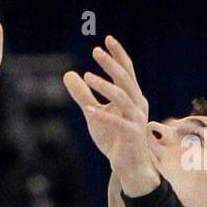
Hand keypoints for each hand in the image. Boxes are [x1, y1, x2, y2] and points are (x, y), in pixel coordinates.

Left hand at [63, 35, 158, 196]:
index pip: (127, 71)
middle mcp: (138, 105)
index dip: (118, 55)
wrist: (129, 167)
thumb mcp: (94, 113)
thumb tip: (68, 73)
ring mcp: (136, 120)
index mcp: (133, 97)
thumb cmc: (114, 139)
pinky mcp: (132, 135)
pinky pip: (118, 122)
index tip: (108, 39)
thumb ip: (83, 94)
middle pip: (126, 79)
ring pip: (123, 97)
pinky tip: (89, 110)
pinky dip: (103, 115)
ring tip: (87, 76)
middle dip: (111, 63)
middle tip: (96, 50)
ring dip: (105, 86)